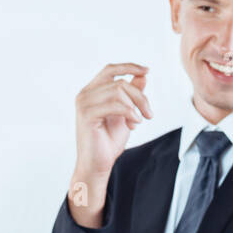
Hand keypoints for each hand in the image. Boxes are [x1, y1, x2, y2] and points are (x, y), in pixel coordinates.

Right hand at [70, 63, 152, 224]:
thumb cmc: (108, 142)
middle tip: (149, 114)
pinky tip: (134, 123)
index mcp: (91, 92)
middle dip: (140, 97)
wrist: (98, 165)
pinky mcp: (87, 114)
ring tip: (137, 122)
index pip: (110, 70)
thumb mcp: (126, 114)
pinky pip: (115, 104)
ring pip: (119, 91)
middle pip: (120, 82)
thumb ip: (131, 95)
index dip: (129, 67)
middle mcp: (85, 95)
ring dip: (135, 106)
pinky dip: (129, 112)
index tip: (147, 71)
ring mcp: (84, 103)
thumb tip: (142, 76)